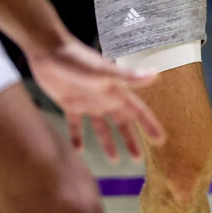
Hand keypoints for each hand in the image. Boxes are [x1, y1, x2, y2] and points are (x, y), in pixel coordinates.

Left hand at [28, 37, 164, 162]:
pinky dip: (78, 137)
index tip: (161, 140)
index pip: (138, 111)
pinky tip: (78, 151)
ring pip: (102, 127)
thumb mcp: (104, 72)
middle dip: (131, 140)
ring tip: (113, 161)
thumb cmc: (79, 60)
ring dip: (108, 142)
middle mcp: (106, 98)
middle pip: (122, 123)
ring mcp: (88, 101)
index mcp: (116, 91)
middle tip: (138, 160)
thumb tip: (156, 75)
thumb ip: (128, 76)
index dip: (150, 125)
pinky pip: (76, 125)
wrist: (50, 51)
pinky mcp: (70, 103)